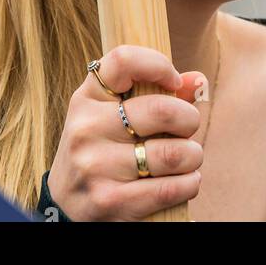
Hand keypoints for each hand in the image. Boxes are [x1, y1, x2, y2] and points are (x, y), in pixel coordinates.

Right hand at [46, 46, 204, 220]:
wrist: (66, 203)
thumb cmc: (104, 147)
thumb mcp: (115, 114)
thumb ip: (158, 94)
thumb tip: (199, 81)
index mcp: (87, 97)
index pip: (123, 60)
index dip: (159, 65)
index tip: (174, 81)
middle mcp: (86, 128)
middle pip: (161, 110)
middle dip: (189, 118)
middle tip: (189, 126)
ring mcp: (95, 166)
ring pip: (171, 153)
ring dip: (193, 155)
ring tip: (190, 157)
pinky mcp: (108, 201)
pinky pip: (169, 189)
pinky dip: (189, 183)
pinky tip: (187, 180)